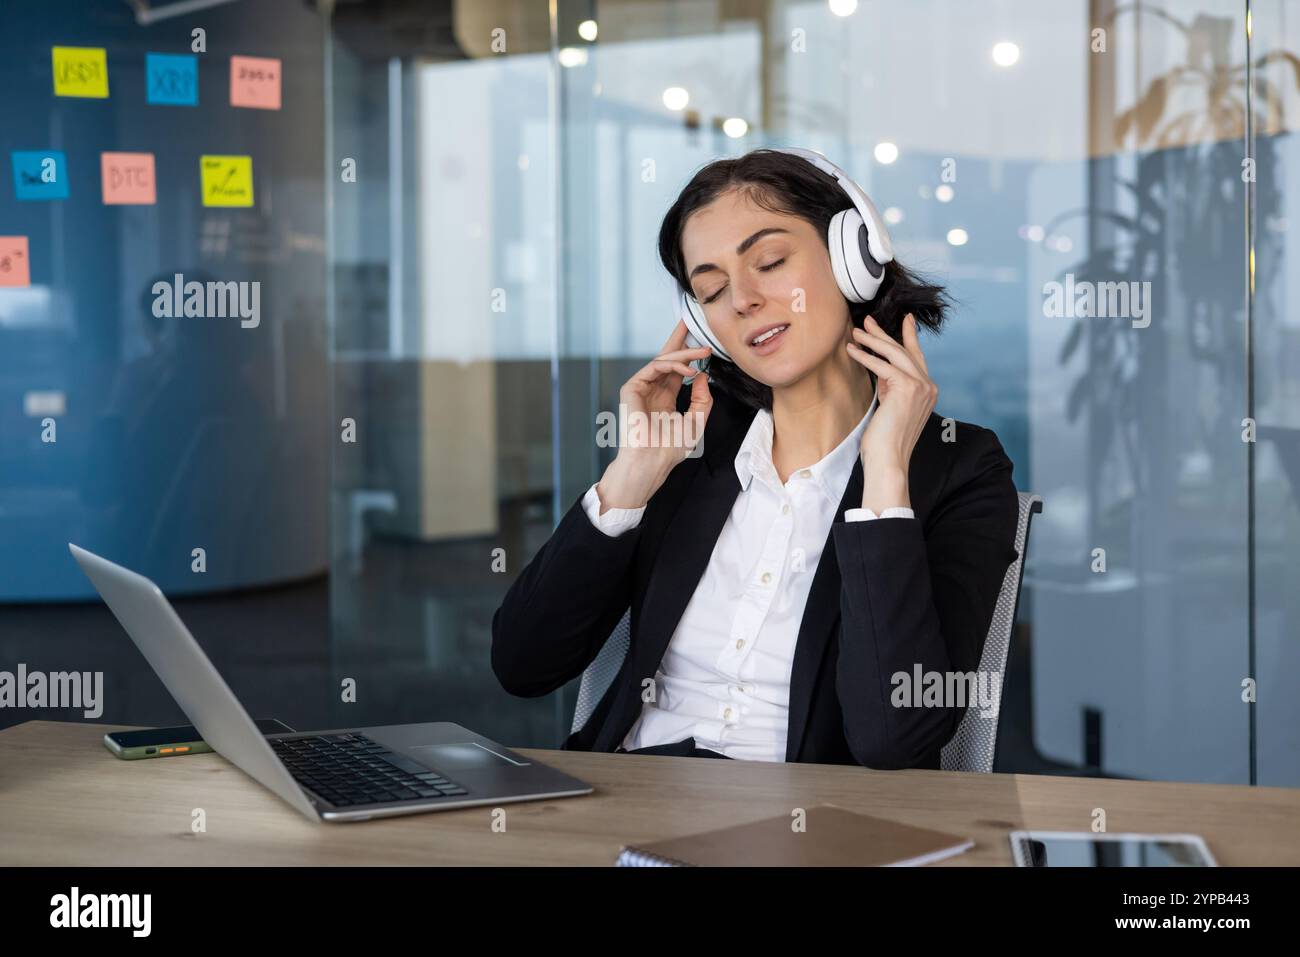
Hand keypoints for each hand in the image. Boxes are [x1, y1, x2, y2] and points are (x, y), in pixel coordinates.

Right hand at [596, 320, 712, 511]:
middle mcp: (652, 391)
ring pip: (662, 360)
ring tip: (703, 352)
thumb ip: (702, 399)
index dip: (689, 355)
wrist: (651, 462)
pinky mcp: (631, 388)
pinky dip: (672, 365)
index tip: (703, 343)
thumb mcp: (696, 421)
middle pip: (666, 358)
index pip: (677, 371)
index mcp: (665, 399)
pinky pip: (653, 368)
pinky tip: (689, 370)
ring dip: (684, 354)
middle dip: (679, 340)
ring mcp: (641, 388)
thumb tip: (702, 375)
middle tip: (692, 323)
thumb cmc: (670, 449)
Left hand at [845, 313, 937, 512]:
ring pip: (894, 354)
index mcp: (928, 391)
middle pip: (905, 351)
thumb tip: (881, 370)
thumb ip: (891, 387)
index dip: (910, 337)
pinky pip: (882, 366)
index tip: (906, 320)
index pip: (918, 358)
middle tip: (868, 321)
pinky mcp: (907, 388)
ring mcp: (921, 386)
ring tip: (856, 331)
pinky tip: (851, 350)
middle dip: (885, 334)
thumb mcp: (891, 406)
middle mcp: (929, 386)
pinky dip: (865, 357)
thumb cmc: (885, 441)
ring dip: (873, 340)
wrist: (889, 460)